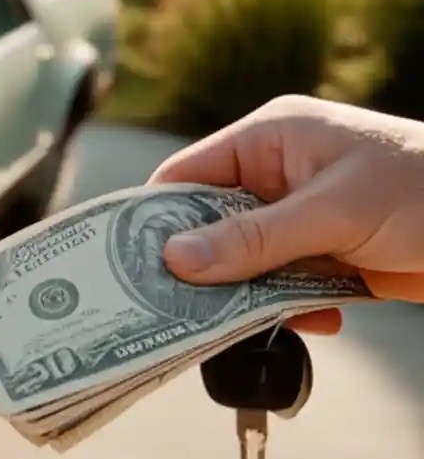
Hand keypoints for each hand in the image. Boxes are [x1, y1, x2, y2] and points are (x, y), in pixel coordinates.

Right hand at [149, 94, 423, 333]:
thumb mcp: (332, 214)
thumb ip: (252, 240)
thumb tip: (172, 259)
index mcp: (271, 138)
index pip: (187, 175)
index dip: (154, 218)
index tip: (126, 266)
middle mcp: (278, 173)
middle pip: (209, 225)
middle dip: (203, 268)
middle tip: (178, 310)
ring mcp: (302, 216)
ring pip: (244, 263)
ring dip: (253, 295)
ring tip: (260, 321)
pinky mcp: (327, 253)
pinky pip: (282, 284)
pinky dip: (294, 307)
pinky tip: (324, 318)